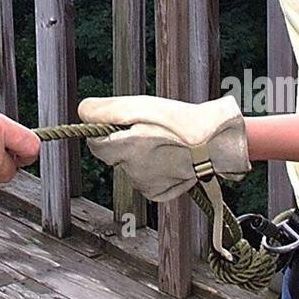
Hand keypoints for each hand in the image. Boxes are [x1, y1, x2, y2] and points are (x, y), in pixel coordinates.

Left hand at [78, 94, 249, 202]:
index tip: (120, 122)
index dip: (104, 129)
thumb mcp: (140, 106)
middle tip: (147, 128)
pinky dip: (152, 168)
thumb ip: (104, 110)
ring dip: (139, 154)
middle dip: (123, 141)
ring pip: (129, 166)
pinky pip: (145, 179)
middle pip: (113, 154)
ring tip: (163, 141)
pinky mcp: (159, 193)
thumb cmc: (179, 122)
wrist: (216, 144)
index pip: (95, 143)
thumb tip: (82, 112)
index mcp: (124, 149)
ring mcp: (145, 185)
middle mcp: (131, 171)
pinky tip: (168, 156)